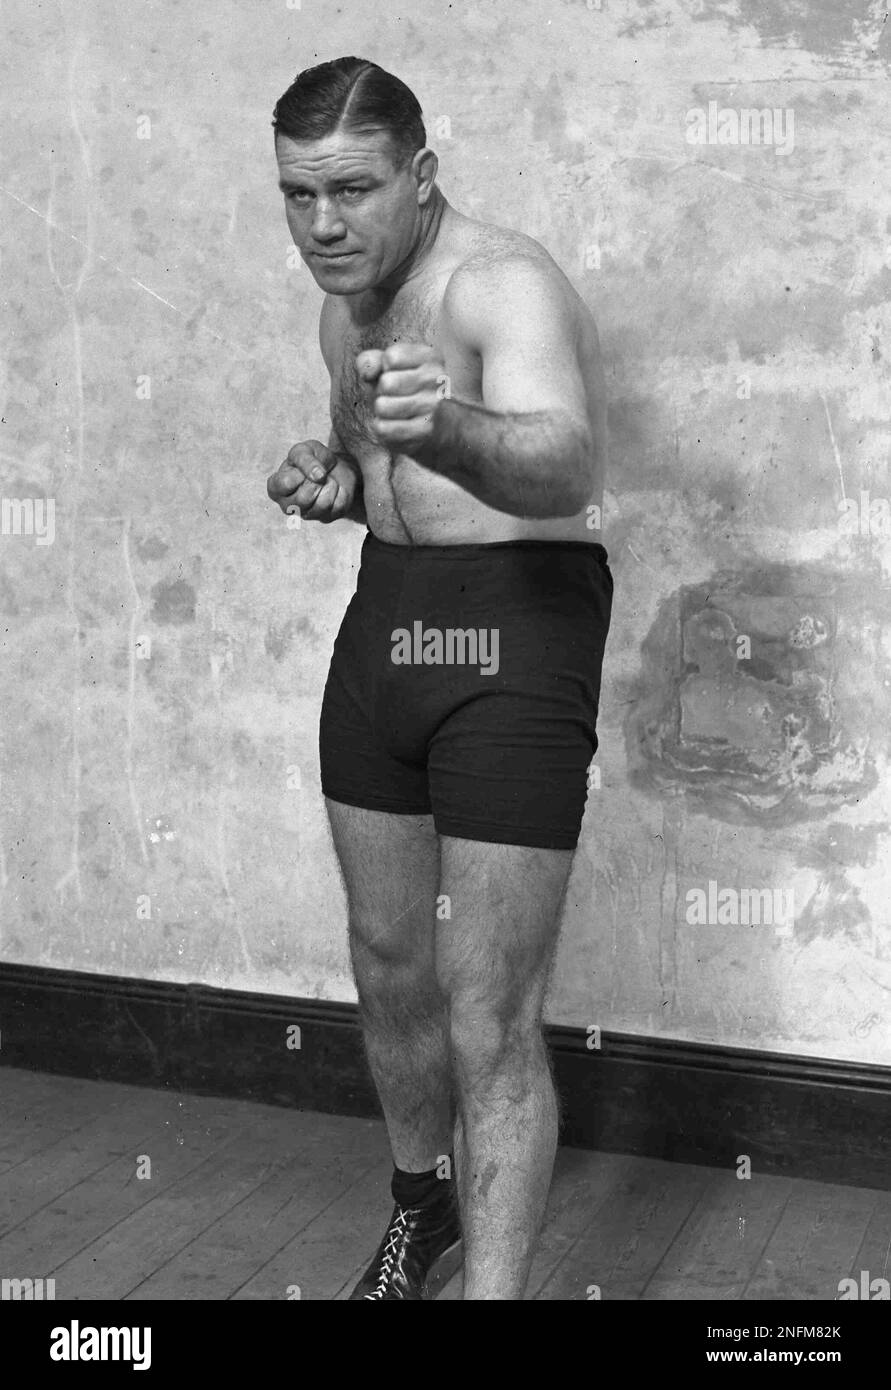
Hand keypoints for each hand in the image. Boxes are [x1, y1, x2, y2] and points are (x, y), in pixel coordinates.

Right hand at [266, 440, 356, 522]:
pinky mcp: (326, 518)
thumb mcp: (305, 449)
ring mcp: (306, 515)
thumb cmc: (313, 458)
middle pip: (303, 499)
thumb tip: (318, 476)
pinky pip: (338, 507)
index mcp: (276, 488)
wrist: (334, 466)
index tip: (304, 465)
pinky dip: (341, 491)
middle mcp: (287, 506)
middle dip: (316, 481)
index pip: (285, 483)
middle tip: (319, 473)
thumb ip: (306, 459)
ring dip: (330, 485)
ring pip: (322, 505)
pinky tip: (335, 488)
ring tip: (327, 480)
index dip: (300, 472)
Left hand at [355, 342, 449, 461]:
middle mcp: (437, 379)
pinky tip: (395, 426)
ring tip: (395, 410)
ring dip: (380, 411)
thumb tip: (367, 373)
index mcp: (430, 357)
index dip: (383, 369)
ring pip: (382, 406)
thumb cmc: (399, 389)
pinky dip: (381, 428)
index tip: (395, 375)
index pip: (391, 358)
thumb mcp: (383, 368)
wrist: (424, 426)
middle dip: (381, 391)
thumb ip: (370, 360)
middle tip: (394, 396)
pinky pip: (384, 428)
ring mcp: (433, 406)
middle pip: (386, 383)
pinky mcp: (425, 431)